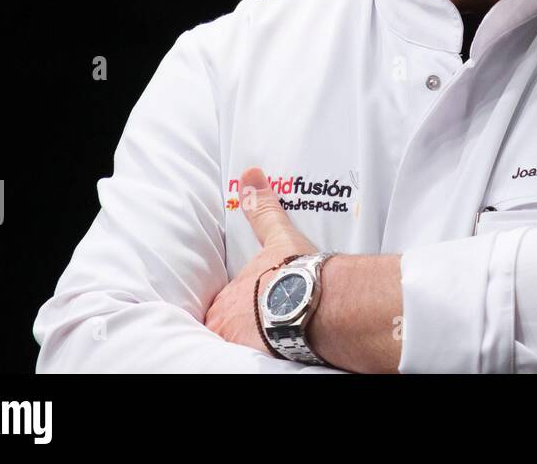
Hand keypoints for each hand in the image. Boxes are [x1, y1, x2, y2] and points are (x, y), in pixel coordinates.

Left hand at [204, 166, 320, 354]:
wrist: (311, 299)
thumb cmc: (294, 270)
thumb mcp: (277, 236)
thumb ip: (263, 210)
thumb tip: (250, 175)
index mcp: (229, 298)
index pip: (224, 304)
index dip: (238, 303)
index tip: (253, 303)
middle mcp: (228, 323)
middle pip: (225, 327)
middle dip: (240, 324)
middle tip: (262, 322)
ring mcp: (241, 344)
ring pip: (236, 345)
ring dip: (249, 342)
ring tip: (271, 339)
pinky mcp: (260, 360)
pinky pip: (254, 361)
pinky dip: (264, 357)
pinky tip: (281, 352)